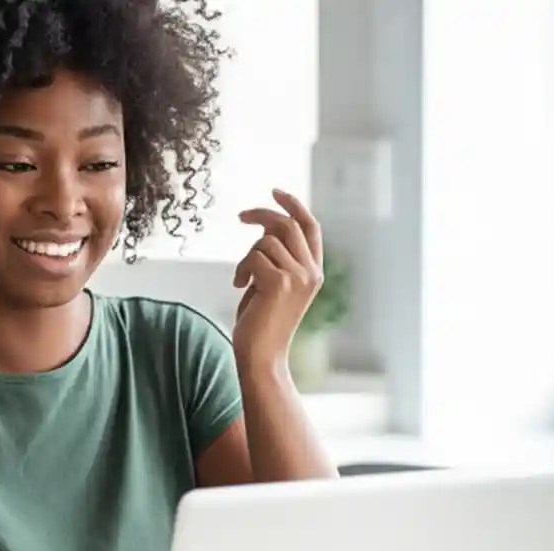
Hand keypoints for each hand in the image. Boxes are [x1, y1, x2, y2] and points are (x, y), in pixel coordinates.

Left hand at [232, 189, 323, 372]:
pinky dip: (241, 270)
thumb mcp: (272, 284)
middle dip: (261, 215)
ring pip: (265, 242)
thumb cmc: (260, 324)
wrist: (261, 357)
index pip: (310, 227)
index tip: (275, 191)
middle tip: (239, 216)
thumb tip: (261, 229)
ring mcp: (298, 277)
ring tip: (242, 281)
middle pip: (287, 225)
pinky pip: (254, 257)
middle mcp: (311, 272)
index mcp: (314, 272)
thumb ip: (274, 258)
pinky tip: (240, 288)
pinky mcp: (279, 283)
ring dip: (246, 257)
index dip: (294, 205)